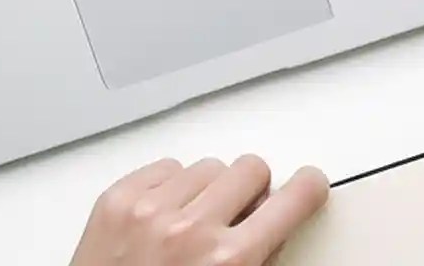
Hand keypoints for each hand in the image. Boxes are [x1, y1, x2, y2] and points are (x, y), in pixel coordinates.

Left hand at [70, 155, 328, 265]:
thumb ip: (260, 260)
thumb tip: (275, 224)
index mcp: (230, 263)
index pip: (293, 199)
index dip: (307, 189)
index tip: (307, 186)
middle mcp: (191, 230)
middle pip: (250, 168)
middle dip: (250, 191)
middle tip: (236, 216)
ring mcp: (150, 210)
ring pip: (207, 166)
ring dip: (206, 191)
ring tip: (189, 225)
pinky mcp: (117, 200)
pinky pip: (165, 167)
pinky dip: (168, 188)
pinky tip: (161, 220)